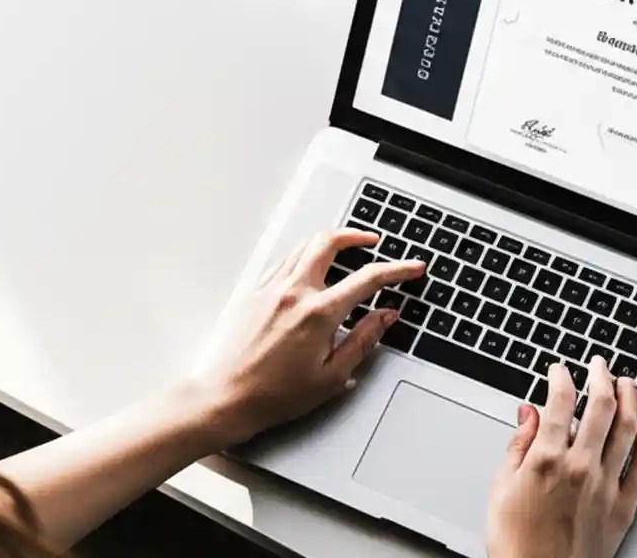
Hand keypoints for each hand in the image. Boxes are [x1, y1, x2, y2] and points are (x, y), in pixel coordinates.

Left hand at [195, 228, 425, 444]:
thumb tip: (384, 317)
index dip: (397, 269)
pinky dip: (304, 255)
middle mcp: (293, 293)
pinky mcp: (253, 293)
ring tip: (345, 248)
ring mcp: (270, 289)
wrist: (223, 400)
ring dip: (330, 241)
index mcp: (318, 313)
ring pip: (304, 246)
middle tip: (374, 242)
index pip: (368, 278)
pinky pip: (284, 261)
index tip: (412, 268)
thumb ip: (363, 340)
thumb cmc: (273, 395)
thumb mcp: (331, 376)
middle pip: (330, 242)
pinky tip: (310, 268)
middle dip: (358, 236)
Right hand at [486, 357, 636, 557]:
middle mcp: (581, 466)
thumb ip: (517, 446)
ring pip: (627, 428)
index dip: (561, 377)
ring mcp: (606, 485)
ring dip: (629, 399)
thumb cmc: (516, 545)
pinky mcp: (623, 506)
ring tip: (627, 383)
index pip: (559, 401)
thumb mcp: (500, 489)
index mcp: (547, 459)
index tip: (560, 370)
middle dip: (601, 376)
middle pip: (600, 405)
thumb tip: (527, 414)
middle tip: (599, 365)